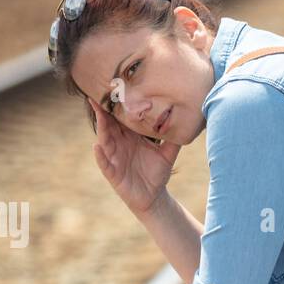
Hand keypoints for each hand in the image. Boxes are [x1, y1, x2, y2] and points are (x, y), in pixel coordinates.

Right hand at [88, 99, 179, 217]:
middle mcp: (119, 144)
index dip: (116, 105)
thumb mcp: (168, 153)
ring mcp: (114, 158)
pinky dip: (100, 155)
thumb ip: (173, 138)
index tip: (114, 88)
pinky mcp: (113, 173)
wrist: (154, 196)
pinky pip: (105, 163)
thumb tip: (185, 120)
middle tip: (97, 93)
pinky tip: (97, 146)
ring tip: (98, 113)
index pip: (121, 118)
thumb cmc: (157, 172)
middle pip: (108, 124)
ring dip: (100, 127)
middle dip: (102, 110)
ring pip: (105, 139)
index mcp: (130, 136)